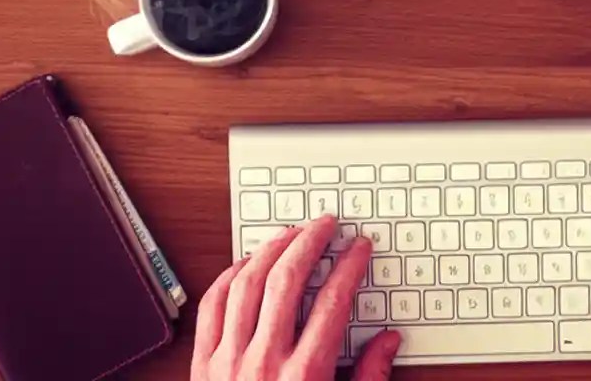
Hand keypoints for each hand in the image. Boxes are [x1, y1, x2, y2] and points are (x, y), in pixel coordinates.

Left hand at [192, 216, 399, 380]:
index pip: (333, 301)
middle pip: (288, 280)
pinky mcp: (202, 368)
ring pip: (246, 285)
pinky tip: (244, 266)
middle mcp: (264, 362)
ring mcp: (228, 362)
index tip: (359, 248)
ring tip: (289, 234)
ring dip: (270, 251)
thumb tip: (388, 342)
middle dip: (310, 242)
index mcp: (305, 376)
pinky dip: (227, 278)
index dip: (350, 266)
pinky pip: (211, 307)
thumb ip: (370, 379)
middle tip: (325, 224)